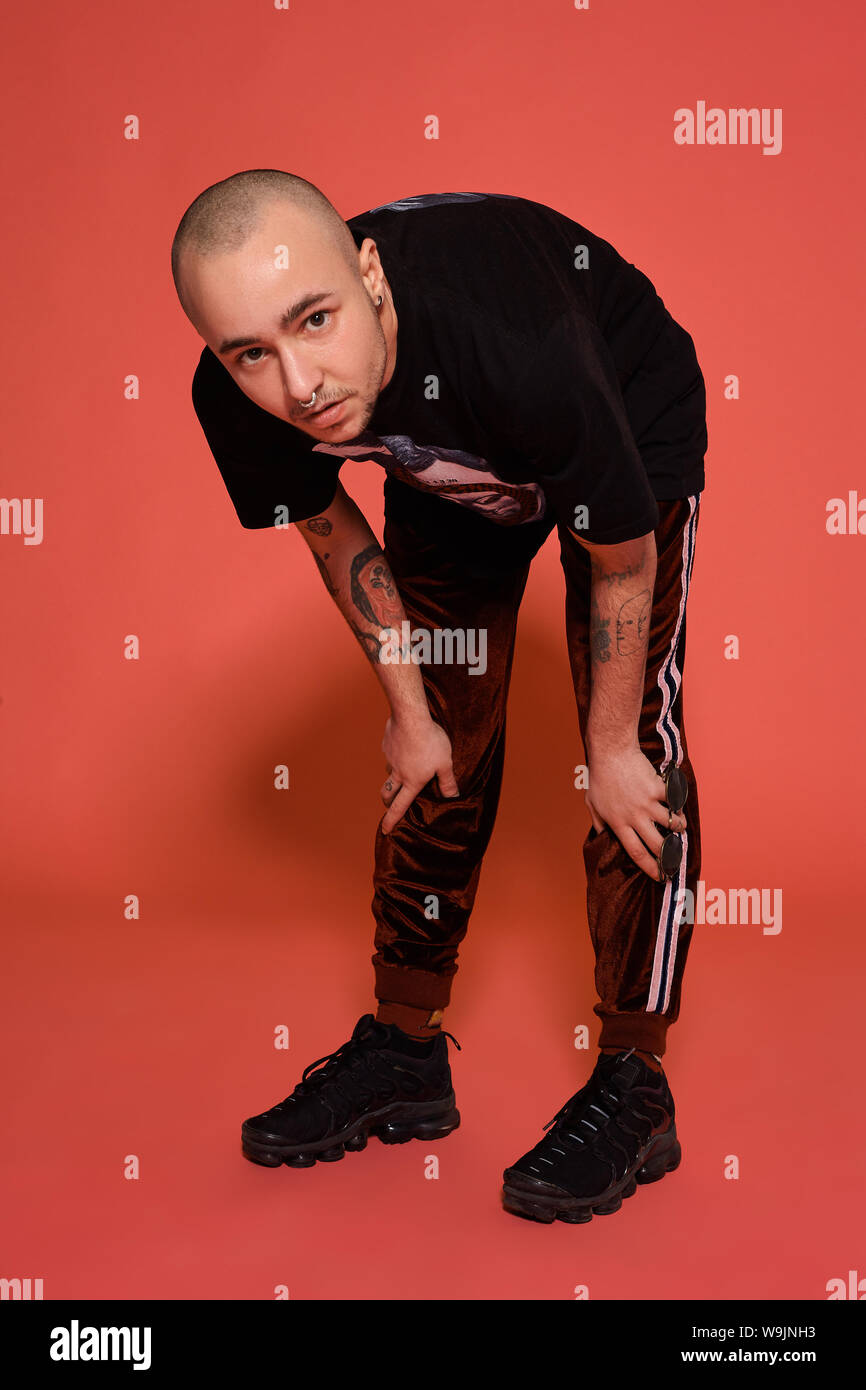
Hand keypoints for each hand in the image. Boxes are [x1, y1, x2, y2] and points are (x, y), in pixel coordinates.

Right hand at [380, 714, 458, 833]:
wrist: (410, 717)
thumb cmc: (431, 741)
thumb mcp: (445, 763)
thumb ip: (447, 782)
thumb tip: (453, 797)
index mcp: (412, 782)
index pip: (400, 807)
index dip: (391, 820)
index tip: (384, 830)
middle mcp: (398, 773)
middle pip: (387, 793)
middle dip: (387, 802)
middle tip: (389, 805)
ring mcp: (390, 759)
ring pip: (389, 772)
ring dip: (394, 776)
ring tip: (404, 770)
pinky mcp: (387, 745)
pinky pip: (390, 754)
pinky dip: (396, 755)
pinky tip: (405, 745)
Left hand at [585, 744, 686, 879]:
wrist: (611, 752)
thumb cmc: (599, 777)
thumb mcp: (591, 804)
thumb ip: (598, 822)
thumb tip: (601, 837)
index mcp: (618, 823)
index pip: (636, 852)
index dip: (649, 867)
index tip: (659, 875)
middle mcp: (634, 816)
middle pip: (657, 844)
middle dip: (669, 856)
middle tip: (675, 860)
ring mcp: (647, 802)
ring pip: (671, 824)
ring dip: (679, 829)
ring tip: (680, 828)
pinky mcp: (657, 788)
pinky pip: (674, 802)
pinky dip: (679, 806)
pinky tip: (679, 806)